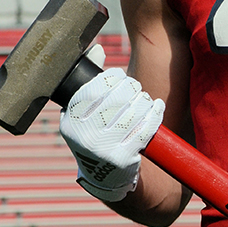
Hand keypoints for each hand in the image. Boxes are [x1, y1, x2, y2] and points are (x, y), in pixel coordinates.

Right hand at [59, 54, 164, 201]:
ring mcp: (103, 148)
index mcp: (71, 120)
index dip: (112, 78)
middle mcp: (84, 135)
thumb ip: (90, 81)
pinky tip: (156, 108)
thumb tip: (97, 49)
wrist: (105, 177)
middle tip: (135, 90)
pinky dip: (155, 113)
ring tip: (144, 101)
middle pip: (117, 97)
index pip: (94, 88)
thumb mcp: (85, 111)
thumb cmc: (97, 133)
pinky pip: (145, 127)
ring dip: (143, 101)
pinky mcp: (123, 158)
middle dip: (131, 88)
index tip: (120, 77)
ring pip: (133, 110)